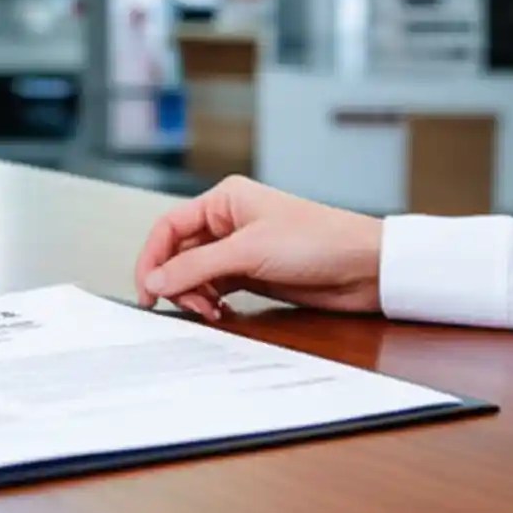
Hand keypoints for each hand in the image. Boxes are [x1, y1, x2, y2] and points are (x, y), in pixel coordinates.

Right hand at [134, 176, 383, 318]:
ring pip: (194, 273)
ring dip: (193, 295)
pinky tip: (220, 311)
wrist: (364, 267)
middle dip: (175, 281)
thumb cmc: (317, 241)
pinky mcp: (252, 273)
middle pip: (178, 253)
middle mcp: (228, 222)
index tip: (147, 290)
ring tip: (209, 310)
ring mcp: (239, 249)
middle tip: (181, 306)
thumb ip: (195, 268)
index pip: (169, 227)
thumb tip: (154, 281)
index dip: (152, 258)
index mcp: (224, 201)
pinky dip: (210, 301)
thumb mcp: (248, 252)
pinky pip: (214, 288)